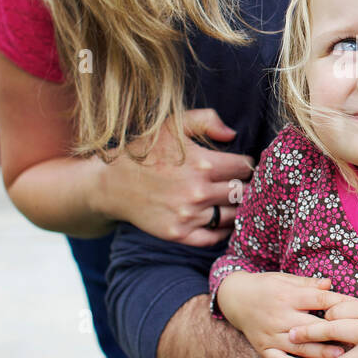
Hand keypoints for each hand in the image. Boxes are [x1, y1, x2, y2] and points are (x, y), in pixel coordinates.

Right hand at [97, 108, 254, 244]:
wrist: (111, 184)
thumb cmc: (144, 152)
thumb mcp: (172, 125)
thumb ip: (206, 120)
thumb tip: (232, 134)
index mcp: (203, 163)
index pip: (245, 168)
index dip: (246, 165)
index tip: (240, 166)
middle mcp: (198, 191)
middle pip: (243, 193)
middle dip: (245, 187)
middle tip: (241, 185)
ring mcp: (189, 215)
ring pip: (233, 216)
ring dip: (237, 209)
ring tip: (232, 201)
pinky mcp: (178, 233)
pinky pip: (214, 237)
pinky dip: (222, 231)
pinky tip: (220, 220)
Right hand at [216, 271, 348, 357]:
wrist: (235, 297)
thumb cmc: (266, 286)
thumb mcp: (285, 279)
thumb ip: (308, 283)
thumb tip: (331, 283)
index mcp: (288, 296)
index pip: (319, 300)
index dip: (340, 304)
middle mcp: (280, 316)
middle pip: (312, 326)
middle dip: (334, 333)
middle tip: (356, 339)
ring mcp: (270, 333)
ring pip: (298, 345)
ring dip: (319, 352)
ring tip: (340, 357)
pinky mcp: (262, 347)